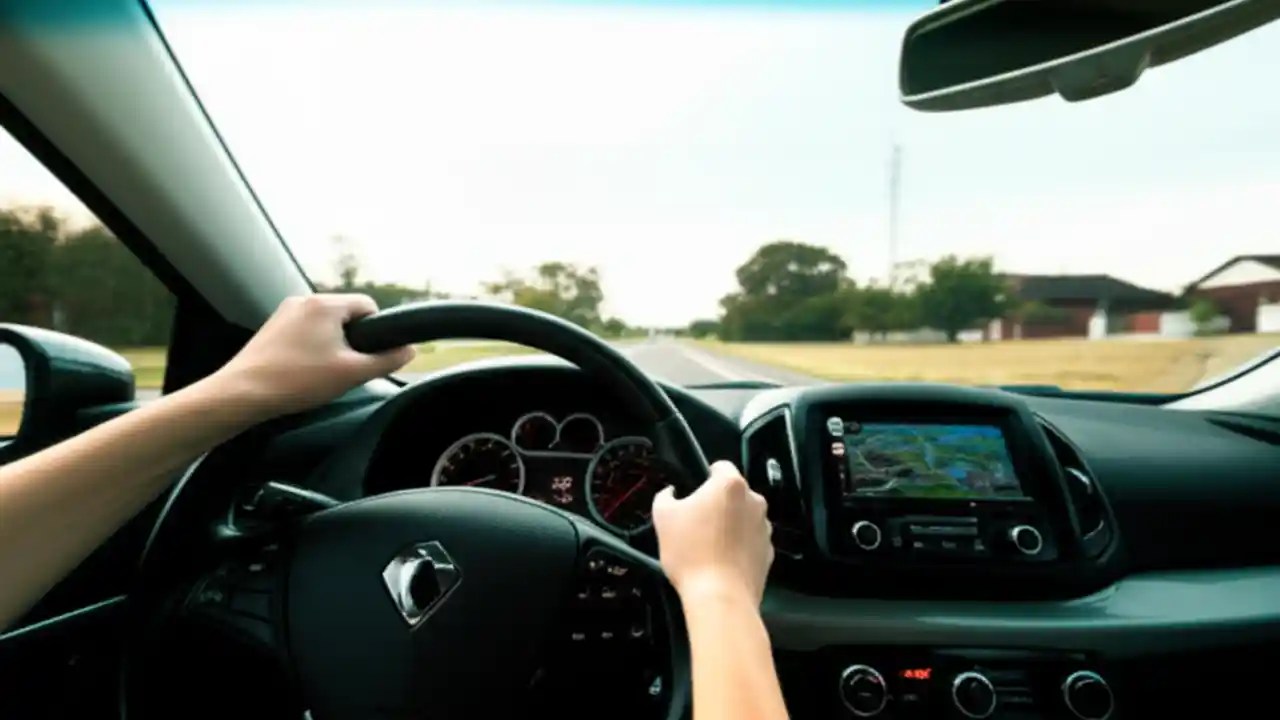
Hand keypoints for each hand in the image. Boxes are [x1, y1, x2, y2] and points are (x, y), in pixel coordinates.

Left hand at [215, 294, 414, 417]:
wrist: (243, 393)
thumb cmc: (297, 381)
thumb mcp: (353, 373)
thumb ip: (387, 360)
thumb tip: (409, 351)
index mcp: (326, 304)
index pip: (369, 306)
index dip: (378, 332)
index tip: (370, 356)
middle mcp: (304, 300)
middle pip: (346, 315)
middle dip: (353, 340)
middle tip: (347, 369)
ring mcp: (285, 313)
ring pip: (325, 325)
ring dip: (332, 345)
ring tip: (323, 373)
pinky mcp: (271, 328)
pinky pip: (305, 332)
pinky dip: (311, 348)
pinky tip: (304, 372)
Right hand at [652, 461, 773, 604]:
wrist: (720, 597)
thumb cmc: (690, 552)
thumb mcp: (663, 518)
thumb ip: (665, 496)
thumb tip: (672, 493)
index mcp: (730, 485)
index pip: (719, 467)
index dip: (703, 478)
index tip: (692, 496)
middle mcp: (754, 501)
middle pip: (733, 494)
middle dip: (717, 505)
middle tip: (696, 524)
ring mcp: (765, 528)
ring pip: (743, 518)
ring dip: (730, 526)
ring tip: (709, 547)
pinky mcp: (769, 552)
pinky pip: (750, 542)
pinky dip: (739, 547)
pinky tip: (722, 563)